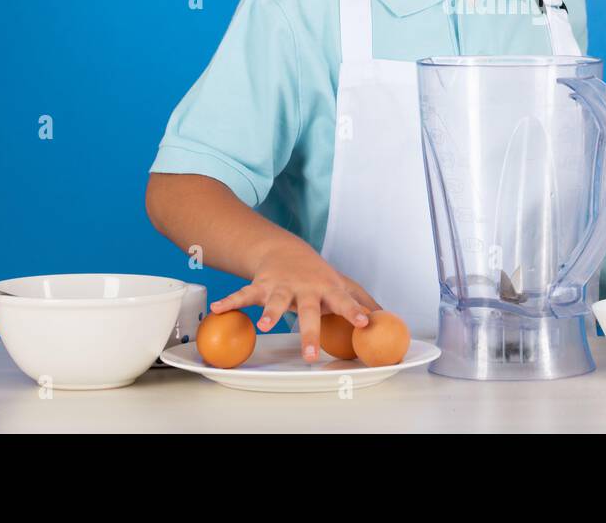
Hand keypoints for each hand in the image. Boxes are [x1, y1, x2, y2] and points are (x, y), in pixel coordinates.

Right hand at [209, 238, 380, 362]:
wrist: (285, 251)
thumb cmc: (317, 275)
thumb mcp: (341, 284)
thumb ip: (362, 301)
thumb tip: (387, 318)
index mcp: (327, 289)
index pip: (345, 301)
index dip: (355, 311)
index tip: (365, 323)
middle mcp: (305, 288)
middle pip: (309, 310)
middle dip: (309, 332)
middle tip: (310, 354)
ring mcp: (282, 286)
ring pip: (276, 300)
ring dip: (270, 312)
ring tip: (265, 325)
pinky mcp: (261, 286)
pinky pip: (245, 294)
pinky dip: (231, 302)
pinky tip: (218, 309)